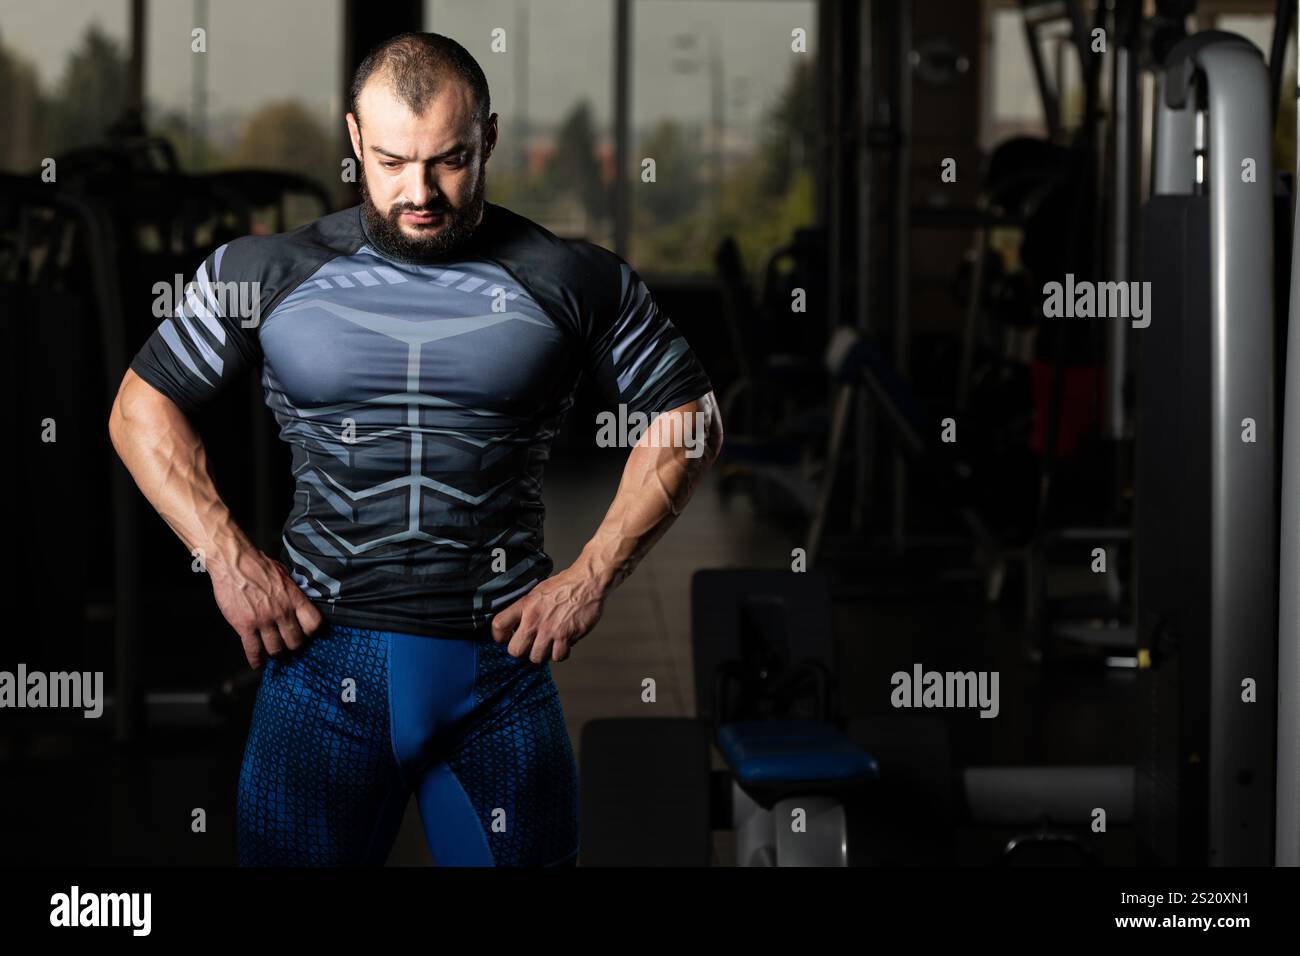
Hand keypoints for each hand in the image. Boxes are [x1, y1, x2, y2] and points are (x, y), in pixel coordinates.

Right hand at [209, 549, 322, 667]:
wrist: (233, 562)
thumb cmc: (258, 564)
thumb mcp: (284, 575)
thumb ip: (292, 592)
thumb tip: (297, 602)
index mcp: (294, 598)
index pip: (314, 624)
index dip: (311, 632)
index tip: (306, 633)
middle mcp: (282, 612)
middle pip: (296, 641)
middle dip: (292, 645)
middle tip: (288, 644)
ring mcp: (263, 621)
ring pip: (276, 649)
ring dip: (275, 653)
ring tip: (273, 652)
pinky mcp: (245, 626)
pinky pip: (253, 650)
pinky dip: (256, 660)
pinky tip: (257, 663)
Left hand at [490, 563, 605, 662]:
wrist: (587, 582)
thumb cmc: (565, 585)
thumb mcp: (537, 591)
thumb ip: (525, 607)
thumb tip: (517, 623)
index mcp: (525, 605)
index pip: (498, 625)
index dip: (499, 636)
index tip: (505, 638)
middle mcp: (535, 619)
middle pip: (515, 650)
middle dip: (522, 651)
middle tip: (529, 646)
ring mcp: (551, 629)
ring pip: (537, 658)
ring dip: (543, 653)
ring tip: (548, 644)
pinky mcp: (567, 636)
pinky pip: (558, 656)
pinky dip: (561, 653)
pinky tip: (563, 643)